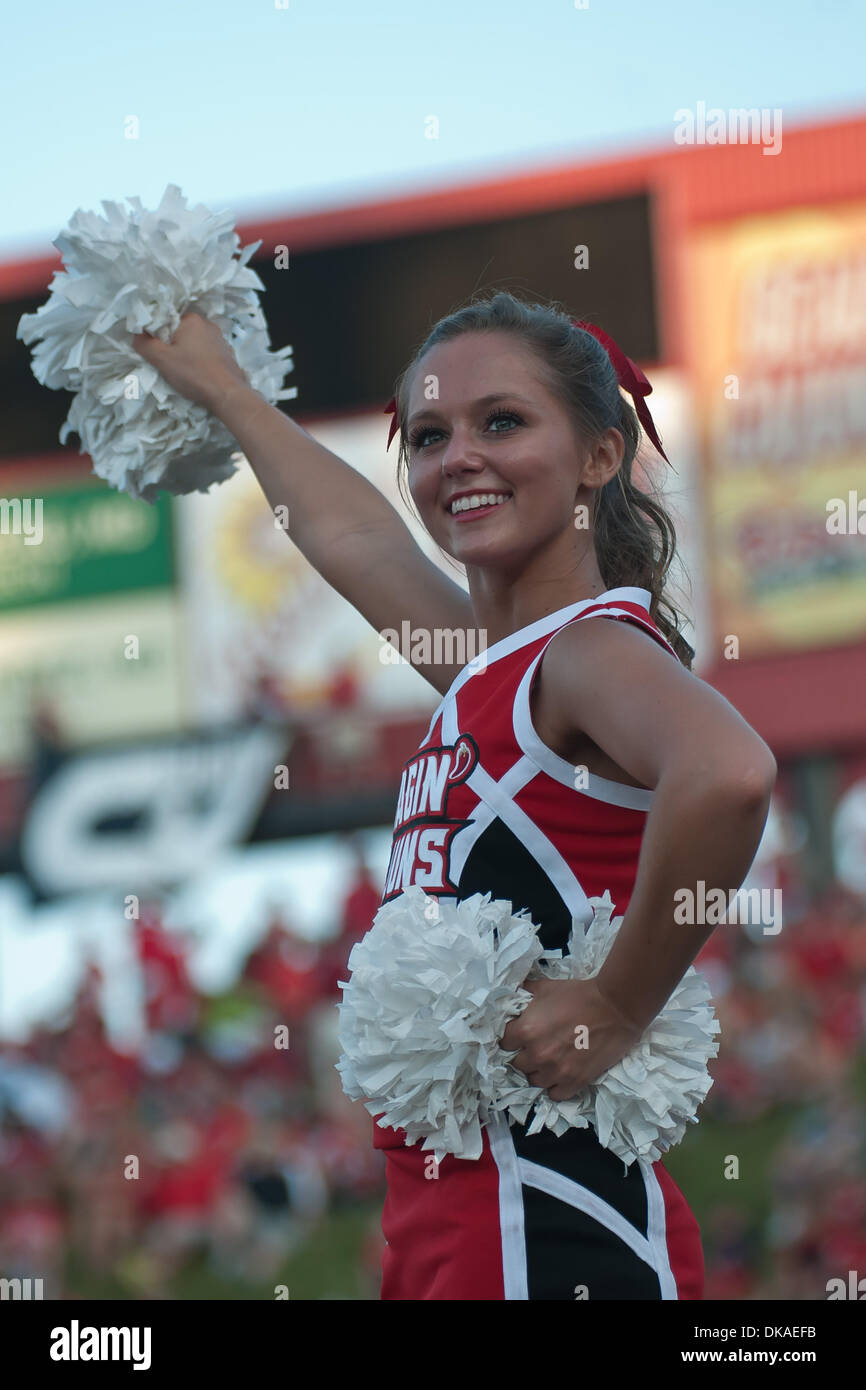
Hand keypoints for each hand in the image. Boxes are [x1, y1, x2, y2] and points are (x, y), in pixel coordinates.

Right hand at [131, 311, 250, 410]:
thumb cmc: (194, 374)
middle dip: (172, 346)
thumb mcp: (162, 360)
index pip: (166, 320)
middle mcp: (207, 324)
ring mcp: (220, 339)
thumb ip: (144, 345)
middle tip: (167, 364)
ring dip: (186, 354)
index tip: (155, 352)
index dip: (157, 335)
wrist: (228, 394)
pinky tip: (197, 374)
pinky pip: (206, 353)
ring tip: (183, 372)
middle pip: (180, 331)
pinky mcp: (227, 354)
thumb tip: (136, 336)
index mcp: (191, 319)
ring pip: (194, 343)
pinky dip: (199, 361)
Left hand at [500, 975, 643, 1101]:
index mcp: (526, 1030)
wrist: (615, 1007)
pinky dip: (555, 1086)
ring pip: (534, 1081)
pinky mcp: (575, 1082)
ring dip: (538, 1072)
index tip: (520, 1036)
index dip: (512, 1038)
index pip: (504, 1043)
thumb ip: (524, 993)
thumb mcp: (546, 987)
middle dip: (524, 1055)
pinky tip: (561, 1074)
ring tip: (549, 1061)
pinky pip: (554, 1094)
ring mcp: (556, 1072)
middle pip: (517, 1064)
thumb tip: (512, 993)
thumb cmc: (579, 994)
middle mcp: (537, 1054)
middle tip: (536, 1047)